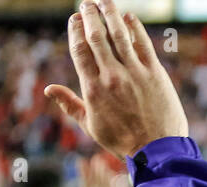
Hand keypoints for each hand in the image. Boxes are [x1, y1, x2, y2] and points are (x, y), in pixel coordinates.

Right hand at [44, 0, 188, 159]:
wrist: (158, 150)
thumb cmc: (123, 141)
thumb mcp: (91, 126)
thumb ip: (70, 104)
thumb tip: (49, 89)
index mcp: (93, 88)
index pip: (79, 49)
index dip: (75, 30)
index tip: (75, 19)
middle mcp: (111, 76)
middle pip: (96, 37)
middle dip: (89, 16)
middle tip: (86, 4)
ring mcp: (134, 73)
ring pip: (119, 35)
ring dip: (110, 14)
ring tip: (105, 2)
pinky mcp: (155, 73)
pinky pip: (143, 44)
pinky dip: (135, 28)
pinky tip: (129, 17)